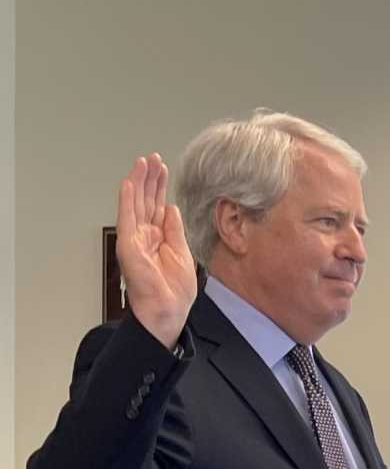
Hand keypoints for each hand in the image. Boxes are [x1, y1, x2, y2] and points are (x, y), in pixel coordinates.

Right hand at [115, 154, 197, 350]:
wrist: (167, 310)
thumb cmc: (174, 291)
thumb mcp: (182, 253)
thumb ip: (174, 229)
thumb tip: (170, 207)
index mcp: (158, 237)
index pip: (157, 206)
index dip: (159, 187)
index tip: (162, 169)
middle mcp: (144, 235)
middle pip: (146, 200)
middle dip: (149, 178)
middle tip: (153, 158)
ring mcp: (135, 238)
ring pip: (135, 203)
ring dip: (138, 181)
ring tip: (143, 162)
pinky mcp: (129, 244)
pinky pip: (127, 217)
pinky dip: (128, 199)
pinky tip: (130, 183)